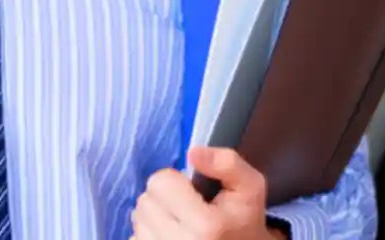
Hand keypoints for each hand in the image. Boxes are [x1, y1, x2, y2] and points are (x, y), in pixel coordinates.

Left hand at [129, 146, 282, 239]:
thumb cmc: (243, 221)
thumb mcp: (250, 188)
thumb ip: (227, 163)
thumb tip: (193, 153)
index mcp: (205, 226)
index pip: (160, 182)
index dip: (176, 182)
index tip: (193, 194)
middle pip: (146, 200)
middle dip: (163, 200)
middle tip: (187, 211)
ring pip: (137, 218)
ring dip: (155, 217)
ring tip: (180, 226)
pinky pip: (134, 235)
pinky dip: (149, 234)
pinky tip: (170, 238)